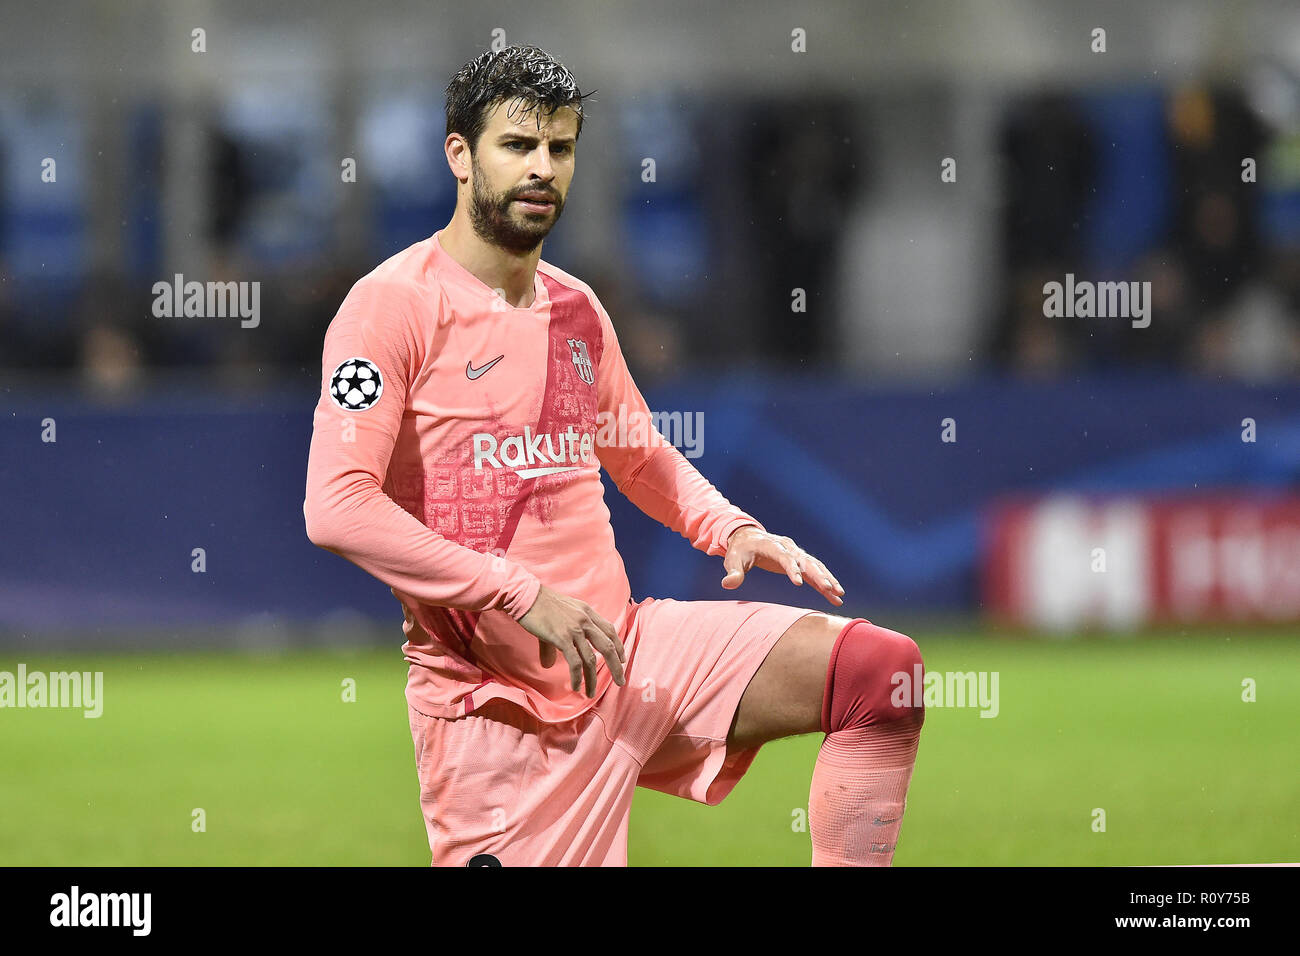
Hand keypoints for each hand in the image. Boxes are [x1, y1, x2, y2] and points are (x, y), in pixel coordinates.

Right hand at [517, 585, 626, 696]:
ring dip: (592, 679)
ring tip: (591, 693)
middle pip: (607, 646)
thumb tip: (549, 665)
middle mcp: (584, 620)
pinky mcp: (562, 638)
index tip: (622, 659)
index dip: (618, 646)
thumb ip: (557, 642)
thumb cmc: (538, 605)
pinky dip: (578, 677)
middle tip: (620, 681)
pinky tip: (577, 686)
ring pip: (591, 658)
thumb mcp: (557, 618)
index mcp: (586, 612)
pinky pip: (575, 662)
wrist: (526, 596)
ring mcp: (574, 629)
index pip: (609, 630)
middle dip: (616, 666)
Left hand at [720, 526, 844, 606]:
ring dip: (827, 579)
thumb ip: (733, 572)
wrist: (746, 538)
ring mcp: (795, 553)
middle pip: (806, 560)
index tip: (798, 583)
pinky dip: (825, 583)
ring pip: (814, 566)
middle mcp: (787, 547)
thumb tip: (727, 584)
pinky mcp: (798, 562)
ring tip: (839, 595)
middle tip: (830, 589)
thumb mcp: (732, 560)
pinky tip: (835, 597)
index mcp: (771, 544)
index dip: (792, 568)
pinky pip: (814, 573)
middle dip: (819, 575)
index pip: (784, 556)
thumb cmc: (739, 550)